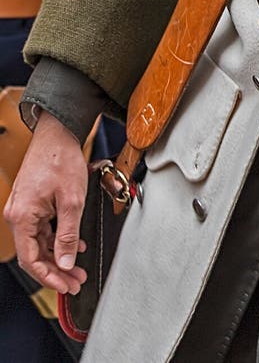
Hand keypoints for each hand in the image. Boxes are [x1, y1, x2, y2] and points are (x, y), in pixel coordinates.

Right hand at [4, 111, 87, 294]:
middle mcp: (18, 214)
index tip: (66, 286)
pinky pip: (42, 228)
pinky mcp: (32, 202)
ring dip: (59, 255)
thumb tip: (66, 262)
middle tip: (76, 281)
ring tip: (79, 267)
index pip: (31, 259)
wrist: (58, 132)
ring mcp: (24, 208)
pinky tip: (74, 244)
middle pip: (35, 253)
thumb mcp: (72, 200)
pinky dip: (57, 238)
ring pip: (40, 242)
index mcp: (22, 216)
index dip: (49, 277)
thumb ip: (68, 235)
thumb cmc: (61, 159)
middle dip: (57, 269)